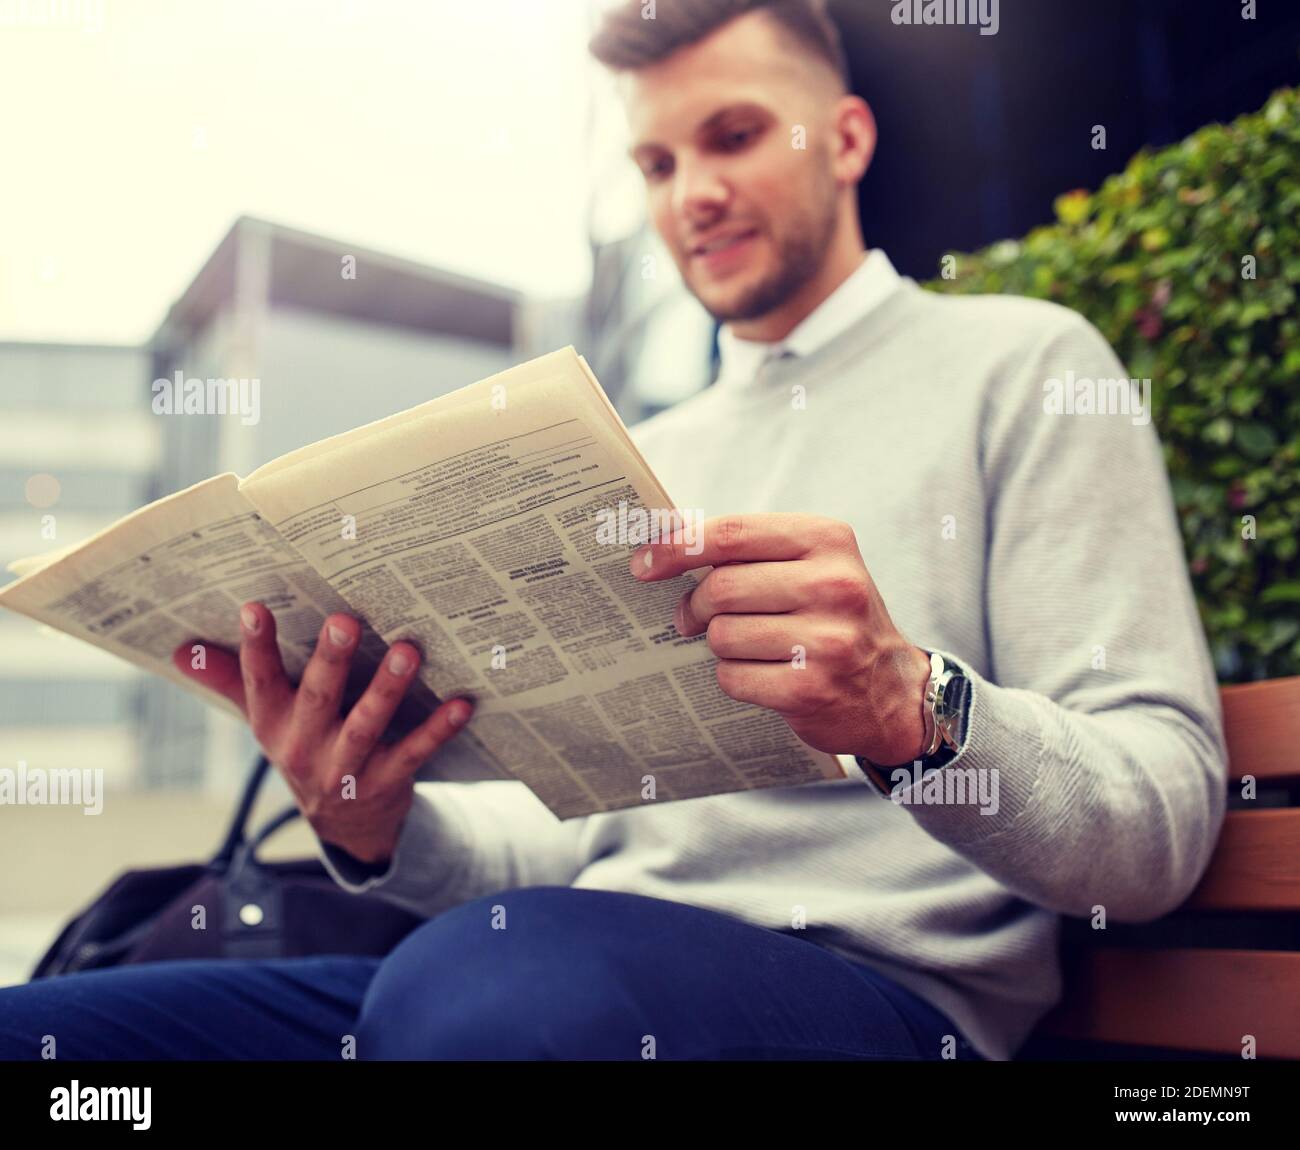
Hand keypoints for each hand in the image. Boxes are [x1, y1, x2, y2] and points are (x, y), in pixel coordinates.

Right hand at [172, 601, 473, 863]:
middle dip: (330, 661)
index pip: (259, 681)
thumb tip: (179, 648)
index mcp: (273, 724)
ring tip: (408, 651)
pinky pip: (414, 752)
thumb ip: (231, 680)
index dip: (255, 646)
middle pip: (316, 699)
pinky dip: (438, 728)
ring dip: (387, 689)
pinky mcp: (387, 781)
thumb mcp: (265, 719)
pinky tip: (462, 703)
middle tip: (344, 620)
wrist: (344, 826)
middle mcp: (305, 746)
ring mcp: (346, 767)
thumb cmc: (304, 747)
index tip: (254, 606)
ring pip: (366, 725)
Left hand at [631, 513, 930, 764]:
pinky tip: (760, 675)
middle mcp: (834, 584)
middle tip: (692, 617)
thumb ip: (749, 549)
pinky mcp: (812, 689)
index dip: (677, 548)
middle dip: (695, 605)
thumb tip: (664, 540)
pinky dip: (734, 678)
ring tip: (741, 647)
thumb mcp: (809, 565)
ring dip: (718, 645)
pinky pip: (733, 678)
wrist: (892, 690)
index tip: (643, 564)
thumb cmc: (830, 616)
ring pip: (723, 635)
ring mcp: (827, 640)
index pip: (731, 534)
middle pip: (721, 587)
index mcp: (827, 539)